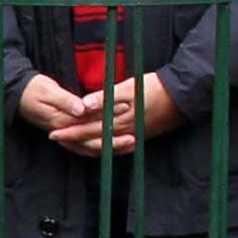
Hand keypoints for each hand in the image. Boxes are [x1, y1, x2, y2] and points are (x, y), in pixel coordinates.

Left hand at [33, 71, 184, 154]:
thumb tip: (83, 105)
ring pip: (104, 147)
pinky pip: (118, 148)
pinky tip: (97, 148)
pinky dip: (105, 149)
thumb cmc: (155, 87)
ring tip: (70, 144)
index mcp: (118, 120)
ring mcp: (133, 136)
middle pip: (93, 140)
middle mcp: (124, 132)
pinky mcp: (141, 137)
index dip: (70, 131)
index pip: (88, 129)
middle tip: (55, 138)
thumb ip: (105, 97)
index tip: (53, 132)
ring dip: (85, 146)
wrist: (184, 95)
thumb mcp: (129, 88)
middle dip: (73, 140)